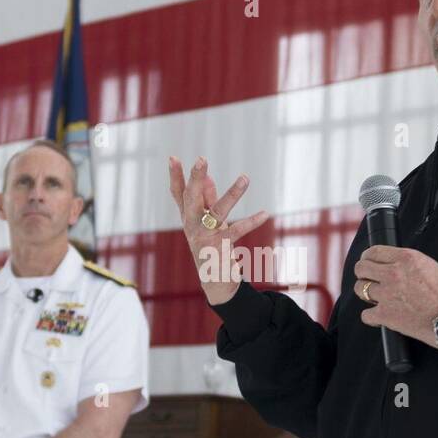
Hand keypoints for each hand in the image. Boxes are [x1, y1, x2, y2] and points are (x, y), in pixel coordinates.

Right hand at [167, 156, 270, 304]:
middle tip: (201, 159)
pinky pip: (238, 230)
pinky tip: (265, 214)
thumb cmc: (212, 246)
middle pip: (191, 198)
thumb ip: (208, 200)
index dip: (175, 176)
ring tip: (246, 178)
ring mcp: (204, 236)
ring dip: (233, 194)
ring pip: (218, 211)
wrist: (214, 281)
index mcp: (188, 217)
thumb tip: (209, 178)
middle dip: (196, 178)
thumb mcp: (208, 221)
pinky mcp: (219, 247)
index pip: (179, 194)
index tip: (173, 157)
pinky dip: (252, 221)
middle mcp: (192, 226)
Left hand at [353, 246, 437, 347]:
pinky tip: (378, 316)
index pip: (374, 251)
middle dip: (363, 273)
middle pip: (361, 268)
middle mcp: (393, 274)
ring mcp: (387, 295)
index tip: (367, 261)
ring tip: (374, 297)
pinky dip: (371, 317)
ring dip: (366, 293)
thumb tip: (395, 264)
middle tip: (367, 278)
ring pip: (360, 289)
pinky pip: (366, 315)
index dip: (367, 257)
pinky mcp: (385, 315)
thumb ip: (408, 262)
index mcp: (405, 258)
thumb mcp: (430, 265)